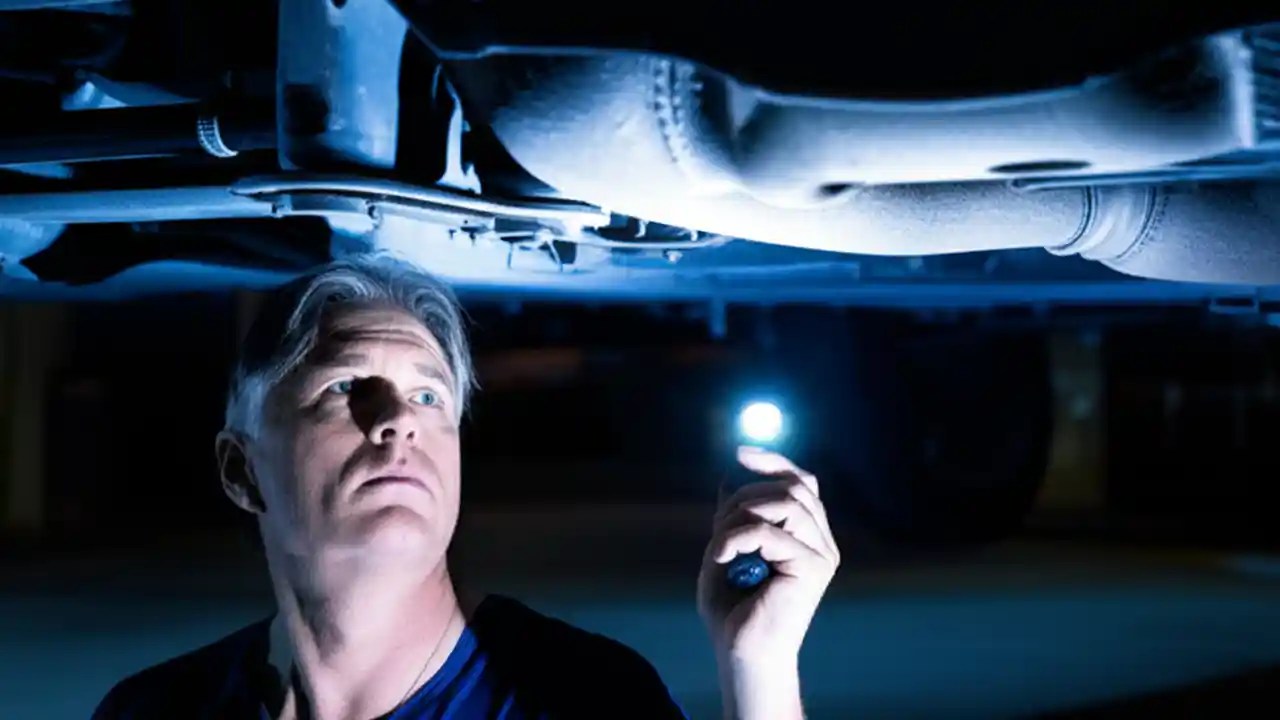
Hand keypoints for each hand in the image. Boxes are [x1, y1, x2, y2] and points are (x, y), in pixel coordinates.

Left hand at [697, 446, 839, 714]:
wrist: (742, 653)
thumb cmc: (732, 609)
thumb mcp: (725, 550)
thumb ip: (732, 517)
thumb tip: (729, 476)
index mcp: (806, 535)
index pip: (802, 482)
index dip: (774, 461)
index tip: (740, 452)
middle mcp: (822, 541)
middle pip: (794, 486)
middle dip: (748, 494)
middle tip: (720, 525)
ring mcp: (822, 553)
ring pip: (785, 503)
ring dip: (741, 516)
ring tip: (722, 546)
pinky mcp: (814, 567)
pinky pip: (770, 531)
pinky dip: (736, 538)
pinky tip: (721, 557)